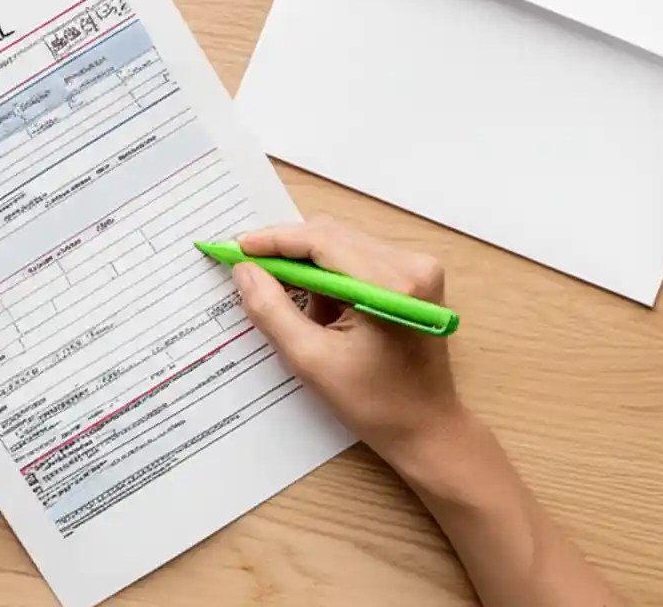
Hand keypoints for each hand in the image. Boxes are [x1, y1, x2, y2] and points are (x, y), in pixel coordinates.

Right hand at [232, 218, 463, 471]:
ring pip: (342, 244)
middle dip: (286, 251)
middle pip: (332, 235)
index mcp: (392, 284)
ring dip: (309, 268)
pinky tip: (320, 310)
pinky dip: (329, 277)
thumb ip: (272, 310)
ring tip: (292, 307)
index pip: (321, 240)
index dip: (273, 240)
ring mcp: (417, 268)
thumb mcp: (310, 360)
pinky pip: (358, 259)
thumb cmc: (375, 404)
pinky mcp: (415, 277)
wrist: (426, 428)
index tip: (235, 247)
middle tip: (246, 268)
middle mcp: (412, 264)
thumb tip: (244, 270)